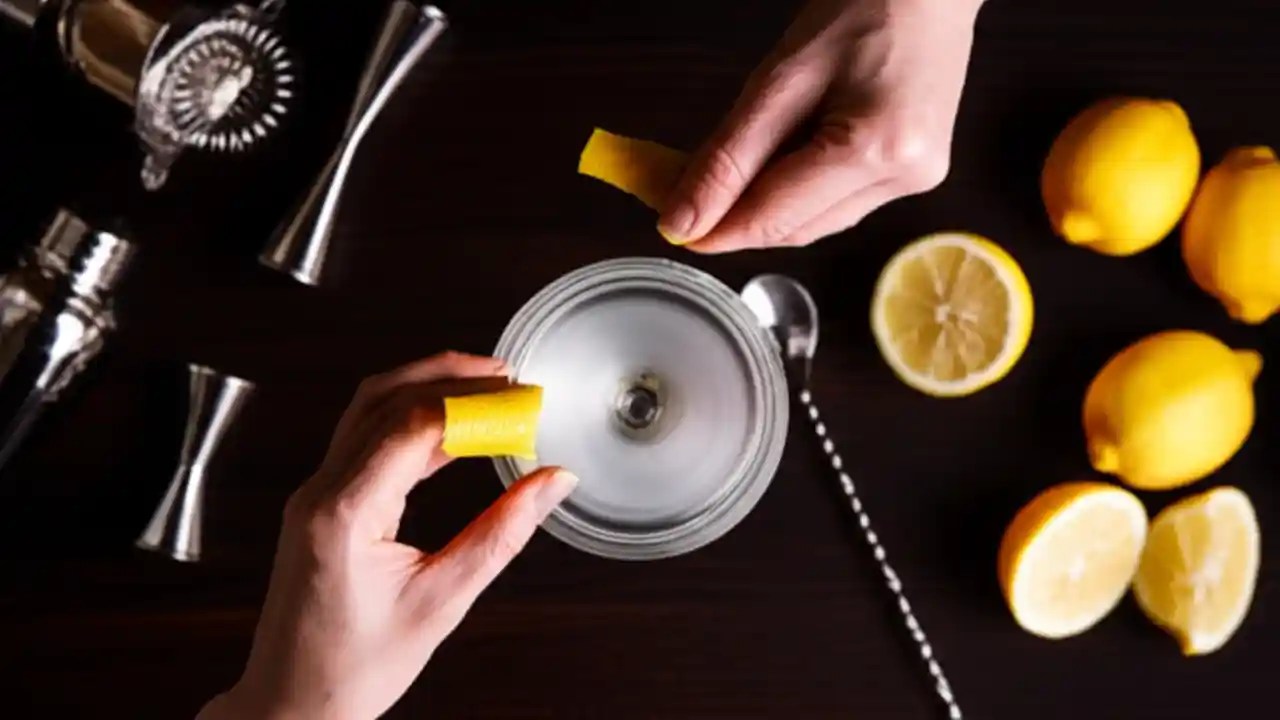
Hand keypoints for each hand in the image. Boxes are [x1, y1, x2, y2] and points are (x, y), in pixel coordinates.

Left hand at [197, 352, 576, 719]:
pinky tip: (452, 431)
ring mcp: (315, 494)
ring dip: (427, 388)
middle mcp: (321, 492)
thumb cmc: (353, 670)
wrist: (291, 705)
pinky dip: (411, 422)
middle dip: (451, 377)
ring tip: (485, 389)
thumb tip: (551, 483)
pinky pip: (365, 440)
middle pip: (385, 399)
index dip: (472, 402)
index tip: (519, 398)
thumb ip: (501, 535)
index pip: (411, 426)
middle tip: (508, 375)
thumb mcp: (442, 603)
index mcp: (345, 515)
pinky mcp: (322, 503)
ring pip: (370, 410)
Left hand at [658, 0, 984, 251]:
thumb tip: (683, 220)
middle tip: (680, 200)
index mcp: (875, 151)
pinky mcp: (914, 175)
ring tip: (722, 178)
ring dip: (765, 208)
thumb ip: (729, 157)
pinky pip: (838, 203)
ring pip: (816, 223)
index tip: (669, 228)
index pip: (775, 217)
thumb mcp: (781, 77)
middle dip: (735, 220)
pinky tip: (773, 166)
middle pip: (796, 229)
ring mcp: (915, 181)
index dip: (716, 230)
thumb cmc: (864, 6)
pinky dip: (797, 193)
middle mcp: (904, 178)